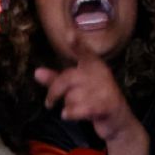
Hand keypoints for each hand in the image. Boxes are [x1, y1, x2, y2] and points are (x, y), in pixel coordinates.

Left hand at [35, 39, 147, 154]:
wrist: (118, 121)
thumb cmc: (94, 100)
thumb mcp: (74, 89)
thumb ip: (55, 80)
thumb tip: (36, 72)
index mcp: (93, 67)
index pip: (84, 53)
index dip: (77, 43)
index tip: (69, 33)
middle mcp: (101, 75)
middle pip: (68, 78)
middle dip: (54, 92)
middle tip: (49, 103)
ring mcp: (106, 90)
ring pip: (73, 96)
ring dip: (69, 106)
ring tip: (77, 108)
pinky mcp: (108, 106)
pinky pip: (82, 109)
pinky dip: (71, 113)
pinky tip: (67, 115)